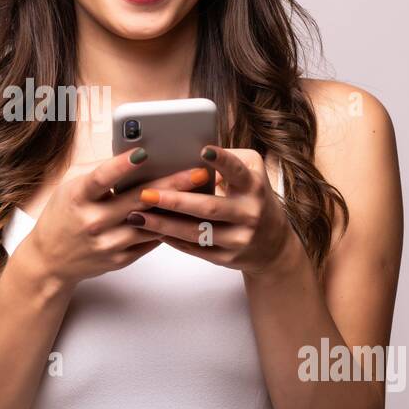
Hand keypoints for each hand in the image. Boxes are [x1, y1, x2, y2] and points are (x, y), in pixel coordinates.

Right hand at [25, 150, 213, 286]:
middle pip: (138, 200)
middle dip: (172, 184)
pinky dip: (168, 227)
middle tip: (198, 172)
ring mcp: (107, 243)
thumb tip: (137, 156)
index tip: (144, 151)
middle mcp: (92, 221)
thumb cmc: (64, 214)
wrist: (51, 259)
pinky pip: (150, 241)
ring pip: (150, 223)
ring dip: (177, 209)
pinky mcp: (119, 259)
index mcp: (78, 198)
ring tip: (202, 194)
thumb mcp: (72, 187)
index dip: (121, 165)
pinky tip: (186, 215)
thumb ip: (100, 172)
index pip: (101, 178)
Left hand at [122, 146, 297, 276]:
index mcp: (253, 186)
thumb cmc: (252, 198)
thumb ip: (225, 162)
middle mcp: (249, 213)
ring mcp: (239, 238)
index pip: (237, 171)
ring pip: (196, 232)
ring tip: (136, 215)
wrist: (273, 244)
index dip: (222, 161)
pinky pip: (195, 248)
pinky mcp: (227, 258)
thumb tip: (187, 152)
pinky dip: (171, 240)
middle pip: (208, 208)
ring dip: (163, 224)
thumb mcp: (250, 174)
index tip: (203, 150)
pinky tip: (150, 231)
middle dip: (174, 201)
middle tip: (145, 193)